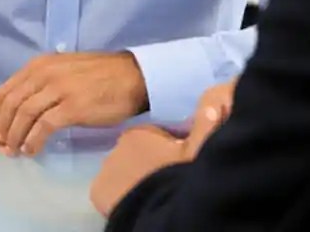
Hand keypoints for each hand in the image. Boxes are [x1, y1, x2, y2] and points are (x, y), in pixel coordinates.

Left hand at [0, 51, 147, 155]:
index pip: (5, 92)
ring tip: (16, 152)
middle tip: (3, 148)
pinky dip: (33, 140)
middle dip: (2, 129)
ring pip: (23, 116)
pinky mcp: (72, 107)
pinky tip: (32, 150)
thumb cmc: (99, 75)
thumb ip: (41, 83)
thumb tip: (23, 110)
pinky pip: (43, 126)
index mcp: (38, 66)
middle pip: (10, 105)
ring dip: (15, 137)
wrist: (133, 76)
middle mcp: (43, 74)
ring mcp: (58, 90)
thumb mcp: (62, 70)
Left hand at [88, 77, 236, 216]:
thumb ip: (205, 123)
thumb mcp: (199, 147)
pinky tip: (140, 198)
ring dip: (137, 177)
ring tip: (156, 188)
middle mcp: (116, 147)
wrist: (160, 207)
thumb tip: (212, 102)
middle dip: (151, 161)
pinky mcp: (98, 191)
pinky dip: (122, 193)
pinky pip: (111, 190)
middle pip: (138, 153)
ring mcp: (106, 170)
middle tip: (168, 175)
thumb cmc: (179, 173)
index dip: (169, 149)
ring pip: (125, 171)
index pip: (154, 138)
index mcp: (138, 134)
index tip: (179, 160)